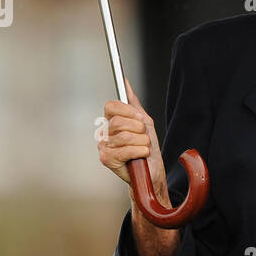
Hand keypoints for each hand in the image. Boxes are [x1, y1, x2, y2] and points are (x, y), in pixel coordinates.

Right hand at [98, 77, 169, 205]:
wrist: (152, 172)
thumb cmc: (147, 149)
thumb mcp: (144, 122)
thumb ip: (133, 103)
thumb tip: (125, 83)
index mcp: (110, 122)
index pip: (112, 106)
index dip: (129, 112)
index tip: (139, 120)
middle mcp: (104, 134)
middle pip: (119, 121)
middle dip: (139, 129)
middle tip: (143, 138)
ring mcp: (103, 146)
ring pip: (126, 136)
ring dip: (142, 143)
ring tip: (142, 149)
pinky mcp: (106, 159)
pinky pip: (127, 149)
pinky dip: (140, 152)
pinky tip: (140, 156)